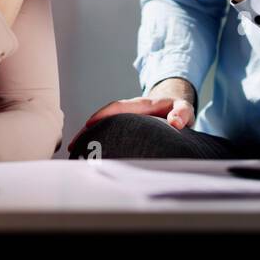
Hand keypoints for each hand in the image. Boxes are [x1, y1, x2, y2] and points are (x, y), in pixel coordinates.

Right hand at [66, 78, 196, 151]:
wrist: (177, 108)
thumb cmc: (179, 110)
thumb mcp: (185, 109)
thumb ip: (183, 113)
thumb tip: (176, 122)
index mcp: (142, 105)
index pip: (118, 107)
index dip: (103, 114)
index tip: (89, 124)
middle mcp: (130, 111)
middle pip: (104, 117)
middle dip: (87, 129)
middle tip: (73, 145)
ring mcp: (126, 120)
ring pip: (104, 126)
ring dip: (89, 137)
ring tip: (75, 152)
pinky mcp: (126, 128)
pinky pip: (109, 132)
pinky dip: (98, 140)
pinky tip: (89, 154)